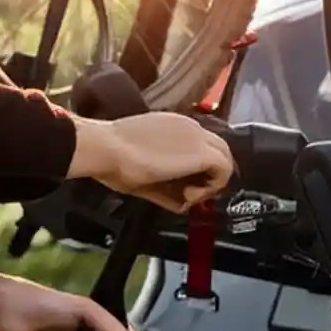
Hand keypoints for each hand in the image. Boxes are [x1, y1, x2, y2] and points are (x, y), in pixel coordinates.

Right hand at [68, 112, 234, 212]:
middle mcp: (192, 127)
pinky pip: (224, 170)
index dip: (199, 169)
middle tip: (191, 193)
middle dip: (210, 175)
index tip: (185, 185)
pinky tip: (189, 196)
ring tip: (188, 195)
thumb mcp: (145, 173)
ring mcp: (198, 136)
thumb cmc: (113, 159)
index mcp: (176, 126)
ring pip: (224, 158)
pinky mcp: (202, 151)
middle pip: (218, 150)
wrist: (105, 148)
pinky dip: (212, 187)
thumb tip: (182, 204)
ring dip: (212, 181)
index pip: (201, 146)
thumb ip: (167, 185)